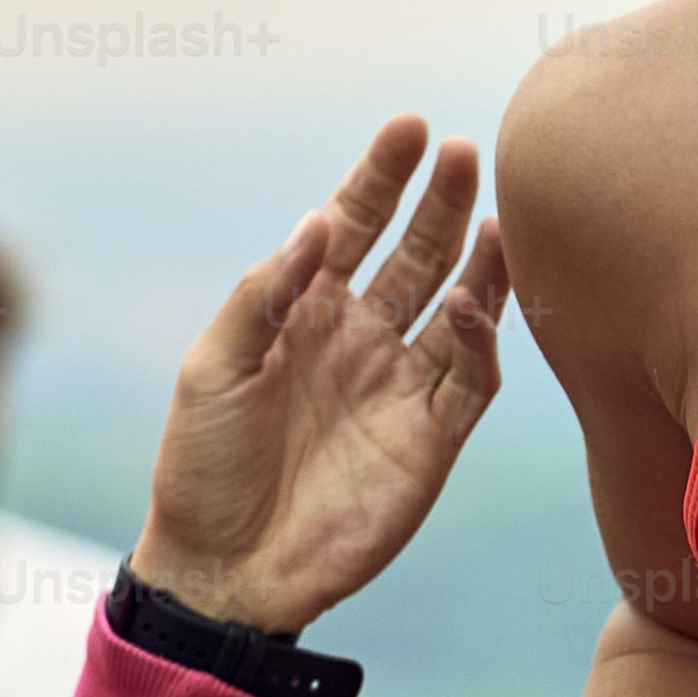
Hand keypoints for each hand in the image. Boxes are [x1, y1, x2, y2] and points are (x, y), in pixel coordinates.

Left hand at [134, 118, 510, 634]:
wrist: (224, 568)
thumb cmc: (203, 466)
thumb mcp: (213, 368)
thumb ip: (263, 294)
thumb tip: (317, 222)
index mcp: (305, 312)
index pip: (355, 227)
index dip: (381, 177)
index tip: (408, 128)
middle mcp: (361, 338)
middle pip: (416, 253)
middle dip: (438, 202)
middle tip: (461, 151)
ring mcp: (401, 386)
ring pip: (459, 308)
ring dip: (478, 263)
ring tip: (494, 215)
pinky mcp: (432, 439)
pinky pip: (470, 379)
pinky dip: (477, 340)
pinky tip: (466, 304)